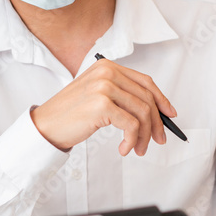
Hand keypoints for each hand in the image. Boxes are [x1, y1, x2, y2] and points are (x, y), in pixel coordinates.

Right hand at [30, 59, 176, 156]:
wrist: (46, 125)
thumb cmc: (70, 114)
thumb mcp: (97, 96)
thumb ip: (121, 95)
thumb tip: (154, 111)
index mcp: (107, 66)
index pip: (145, 82)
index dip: (161, 99)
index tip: (169, 115)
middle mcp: (107, 73)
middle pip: (146, 98)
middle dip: (156, 123)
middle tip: (156, 140)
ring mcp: (104, 87)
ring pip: (142, 113)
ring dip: (144, 135)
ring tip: (137, 148)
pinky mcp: (102, 105)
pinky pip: (131, 125)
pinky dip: (132, 140)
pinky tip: (124, 148)